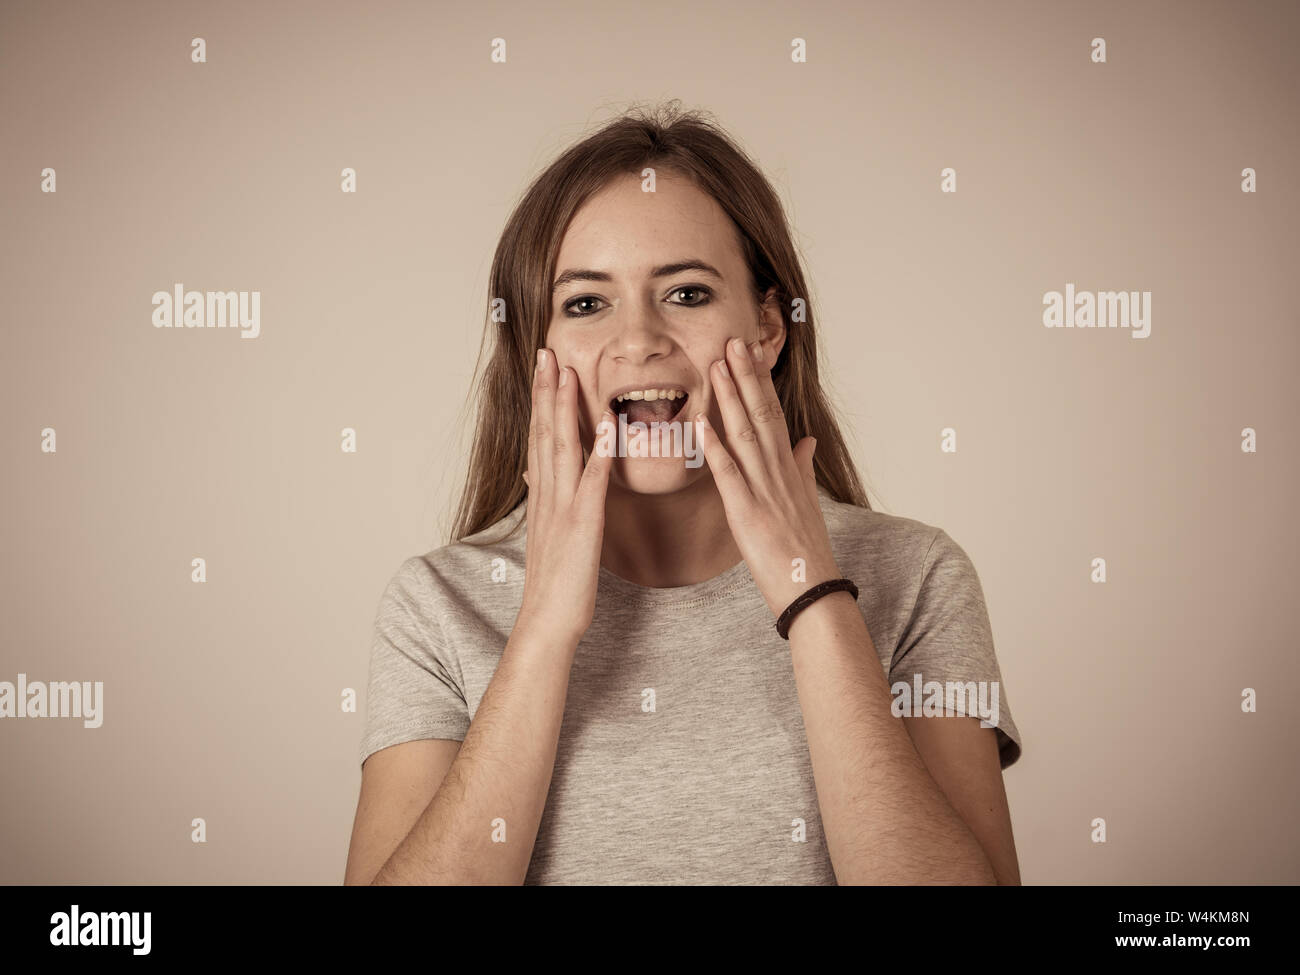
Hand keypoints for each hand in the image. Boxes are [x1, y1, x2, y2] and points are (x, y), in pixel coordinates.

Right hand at [517, 348, 613, 644]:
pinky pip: (592, 484)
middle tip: (547, 353)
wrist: (549, 620)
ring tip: (567, 374)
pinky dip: (599, 454)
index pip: (541, 436)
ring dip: (565, 409)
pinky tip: (608, 428)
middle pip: (545, 432)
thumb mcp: (547, 533)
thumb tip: (534, 473)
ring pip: (563, 448)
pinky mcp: (583, 525)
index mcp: (544, 494)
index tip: (545, 367)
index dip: (542, 399)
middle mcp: (549, 494)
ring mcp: (564, 507)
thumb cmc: (556, 581)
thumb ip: (545, 499)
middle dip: (546, 390)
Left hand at [695, 336, 842, 619]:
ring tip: (718, 365)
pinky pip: (729, 476)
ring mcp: (764, 490)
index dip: (760, 381)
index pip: (774, 414)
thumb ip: (803, 468)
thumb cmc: (805, 552)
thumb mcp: (807, 502)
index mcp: (789, 468)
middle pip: (762, 414)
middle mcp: (778, 472)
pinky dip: (715, 449)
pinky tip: (701, 425)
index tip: (750, 352)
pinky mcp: (747, 514)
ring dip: (731, 399)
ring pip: (746, 435)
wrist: (813, 590)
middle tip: (733, 340)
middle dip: (747, 376)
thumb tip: (808, 441)